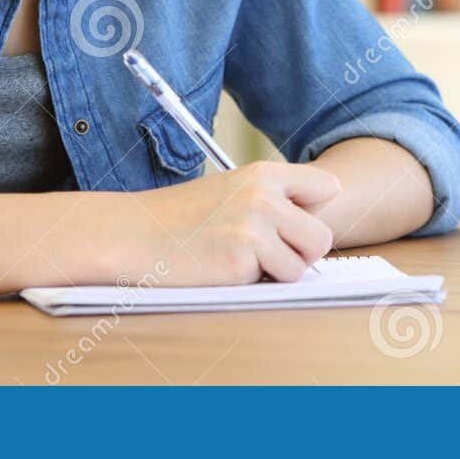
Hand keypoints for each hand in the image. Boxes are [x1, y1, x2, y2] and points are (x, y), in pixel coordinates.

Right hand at [108, 161, 340, 286]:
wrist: (134, 234)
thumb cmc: (180, 218)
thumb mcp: (229, 190)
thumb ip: (270, 199)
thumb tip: (314, 225)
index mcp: (263, 174)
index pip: (325, 187)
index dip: (313, 213)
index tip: (295, 226)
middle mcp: (264, 196)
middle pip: (322, 236)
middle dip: (302, 253)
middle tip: (269, 256)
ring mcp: (254, 228)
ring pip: (302, 265)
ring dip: (278, 272)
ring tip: (242, 262)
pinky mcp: (242, 261)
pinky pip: (276, 283)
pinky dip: (256, 284)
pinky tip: (226, 270)